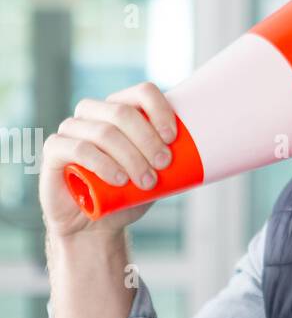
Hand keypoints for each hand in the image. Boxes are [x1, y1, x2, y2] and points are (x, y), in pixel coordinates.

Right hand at [39, 82, 177, 237]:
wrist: (94, 225)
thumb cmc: (126, 196)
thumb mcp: (156, 176)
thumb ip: (174, 160)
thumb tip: (209, 149)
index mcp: (120, 109)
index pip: (142, 92)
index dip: (160, 111)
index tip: (173, 139)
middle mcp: (94, 113)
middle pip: (124, 113)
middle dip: (148, 140)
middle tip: (163, 166)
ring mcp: (72, 128)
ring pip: (104, 132)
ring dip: (131, 157)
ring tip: (145, 182)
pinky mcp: (55, 149)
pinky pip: (79, 148)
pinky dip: (103, 163)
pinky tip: (118, 180)